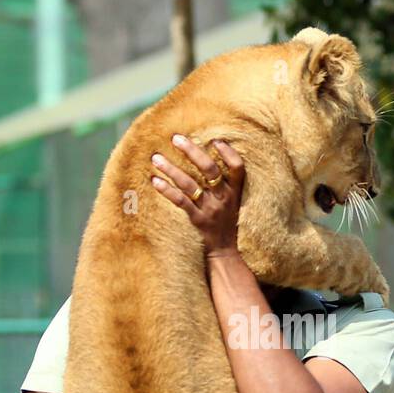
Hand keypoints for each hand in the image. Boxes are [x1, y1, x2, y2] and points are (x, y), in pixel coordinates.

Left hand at [151, 134, 245, 256]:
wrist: (225, 253)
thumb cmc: (226, 224)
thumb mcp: (232, 203)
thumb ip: (224, 185)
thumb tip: (207, 159)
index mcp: (235, 193)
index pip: (238, 168)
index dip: (228, 153)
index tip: (216, 140)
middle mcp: (224, 199)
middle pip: (210, 170)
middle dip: (192, 152)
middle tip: (176, 138)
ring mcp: (211, 210)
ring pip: (190, 185)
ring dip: (171, 169)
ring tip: (156, 158)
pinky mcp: (198, 220)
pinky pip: (181, 202)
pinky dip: (167, 190)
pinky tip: (155, 181)